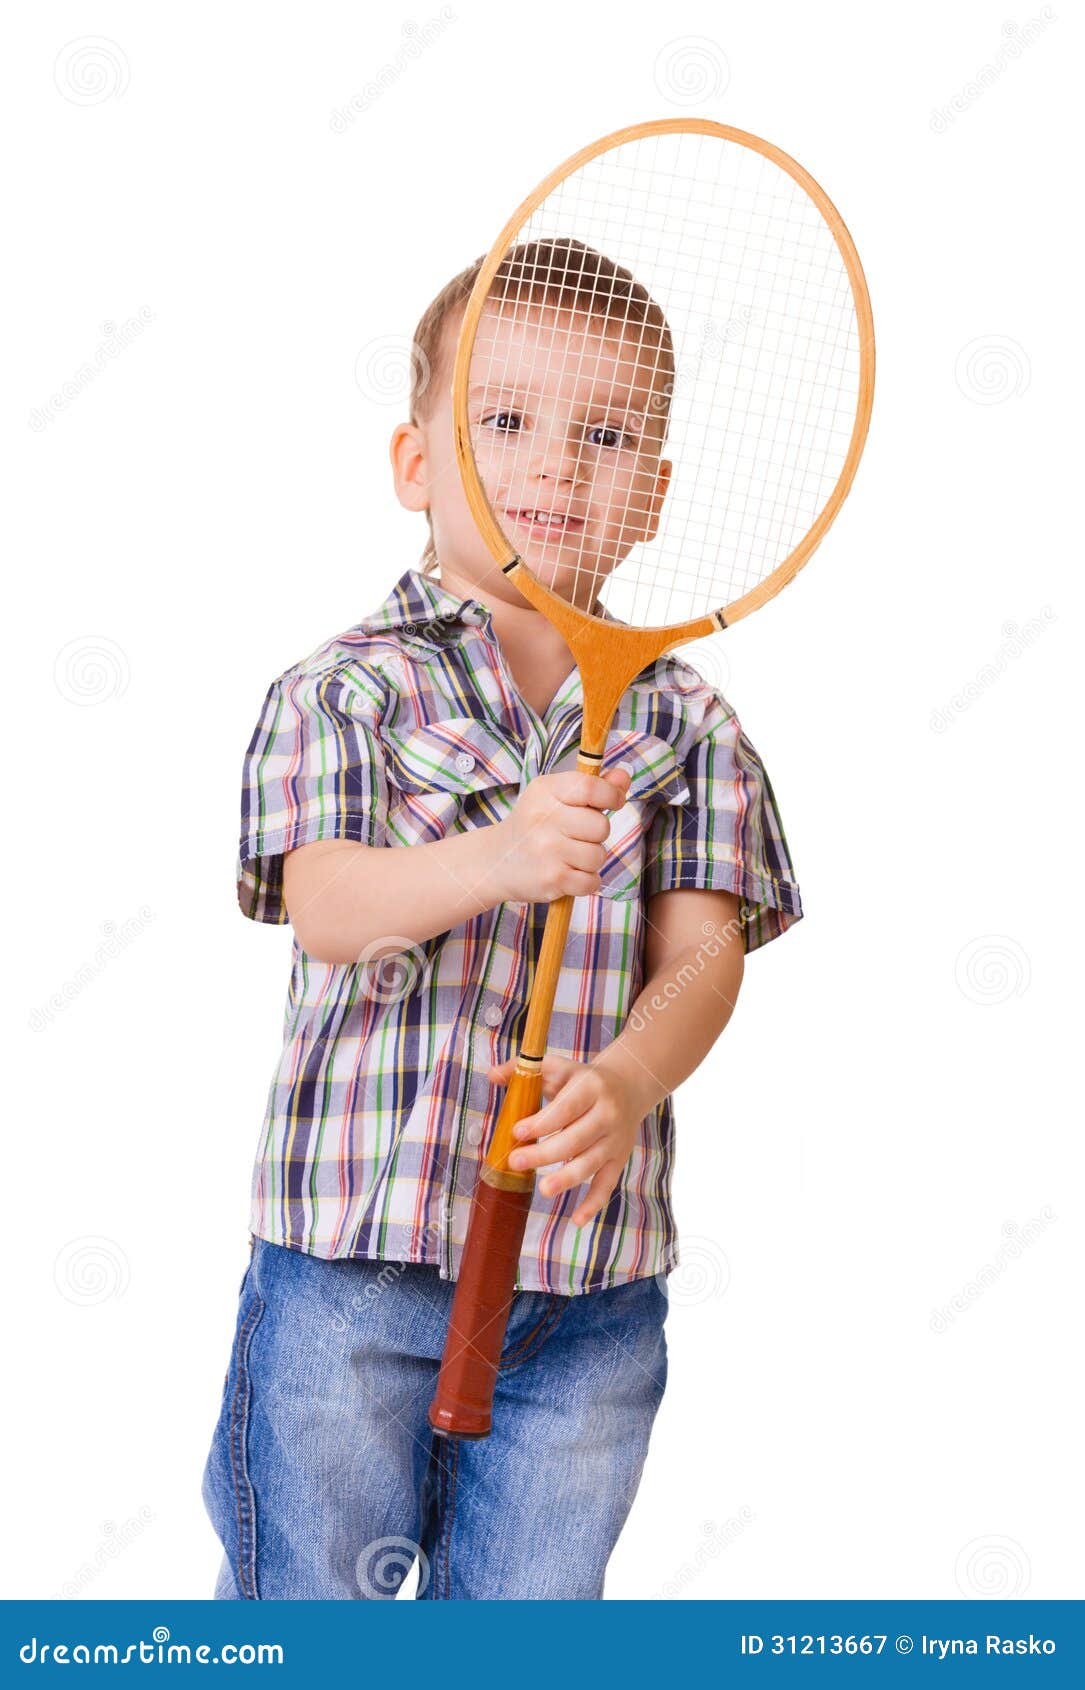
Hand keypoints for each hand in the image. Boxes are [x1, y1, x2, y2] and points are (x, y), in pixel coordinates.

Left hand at [487, 1051, 649, 1226]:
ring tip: (544, 1189)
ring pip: (590, 1164)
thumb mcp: (557, 1067)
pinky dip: (593, 1204)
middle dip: (544, 1153)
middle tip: (515, 1162)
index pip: (566, 1108)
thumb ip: (522, 1068)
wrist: (628, 1086)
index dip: (542, 1122)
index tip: (516, 1132)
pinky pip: (607, 1184)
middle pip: (575, 1139)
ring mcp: (615, 1140)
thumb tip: (491, 1076)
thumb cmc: (582, 1079)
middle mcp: (607, 1114)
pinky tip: (576, 1220)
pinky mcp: (619, 1159)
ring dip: (567, 1179)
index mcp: (591, 1088)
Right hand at [489, 766, 631, 903]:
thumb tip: (624, 776)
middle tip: (577, 836)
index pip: (591, 787)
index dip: (612, 795)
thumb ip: (595, 786)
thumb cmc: (535, 825)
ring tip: (569, 857)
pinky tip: (568, 874)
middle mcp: (543, 818)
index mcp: (546, 791)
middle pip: (601, 826)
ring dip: (591, 860)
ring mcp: (546, 849)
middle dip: (597, 835)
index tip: (614, 802)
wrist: (496, 861)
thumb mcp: (556, 797)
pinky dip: (586, 882)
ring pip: (598, 856)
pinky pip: (591, 882)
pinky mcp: (551, 878)